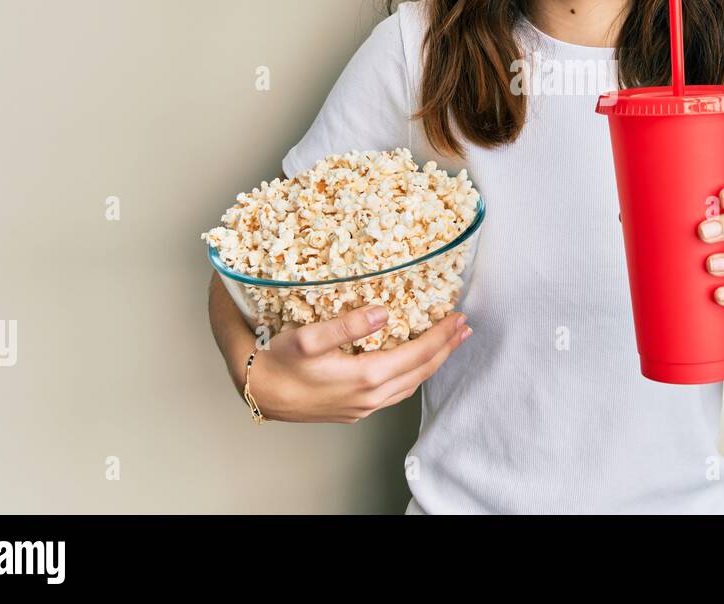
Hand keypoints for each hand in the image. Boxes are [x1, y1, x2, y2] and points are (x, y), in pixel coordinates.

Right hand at [237, 305, 472, 422]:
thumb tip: (383, 313)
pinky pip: (395, 393)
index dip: (442, 336)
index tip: (459, 317)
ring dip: (432, 363)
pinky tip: (413, 366)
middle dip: (446, 349)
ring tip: (448, 345)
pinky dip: (412, 375)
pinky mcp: (354, 410)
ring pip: (410, 385)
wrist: (258, 393)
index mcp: (366, 377)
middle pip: (421, 371)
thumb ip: (348, 325)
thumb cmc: (280, 362)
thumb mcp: (309, 338)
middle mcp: (370, 397)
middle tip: (465, 329)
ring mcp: (363, 407)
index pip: (417, 354)